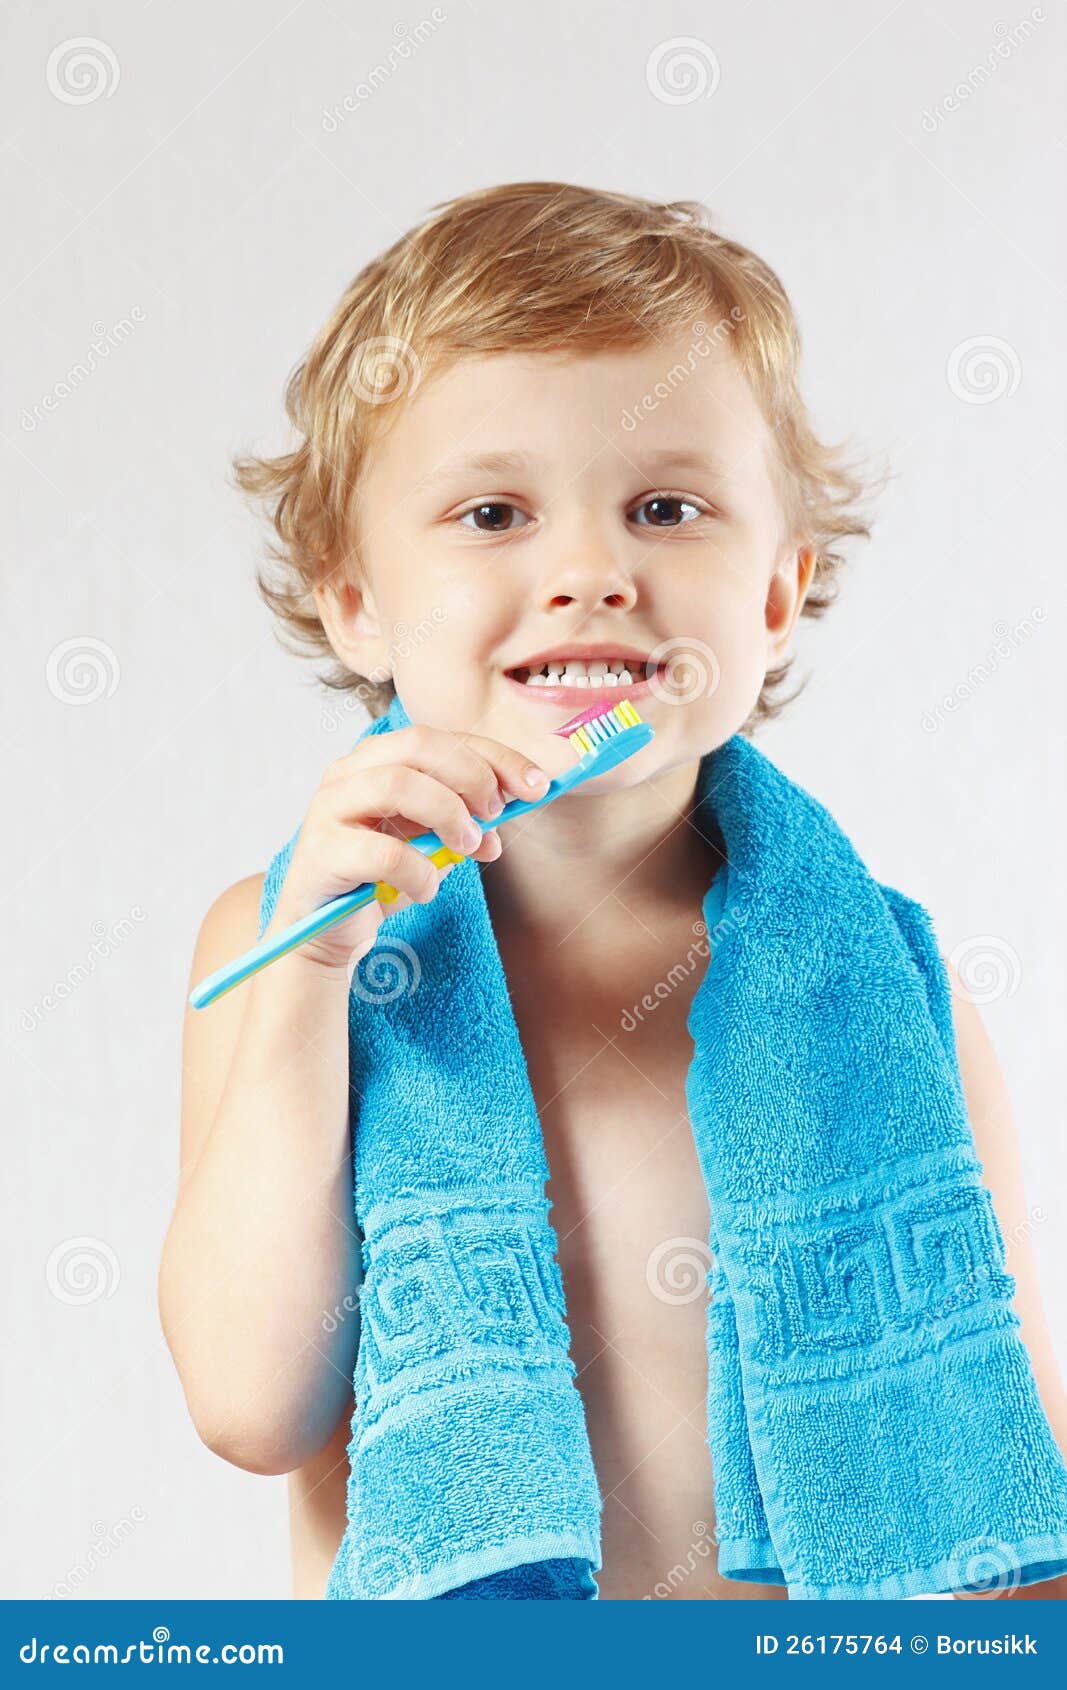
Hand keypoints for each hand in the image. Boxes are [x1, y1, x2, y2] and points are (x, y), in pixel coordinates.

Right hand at [263, 723, 549, 975]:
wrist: (326, 931)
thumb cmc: (378, 878)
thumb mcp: (430, 841)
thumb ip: (466, 820)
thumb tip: (509, 813)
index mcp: (376, 759)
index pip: (441, 738)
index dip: (495, 756)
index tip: (536, 784)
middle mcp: (347, 773)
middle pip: (417, 745)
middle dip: (471, 774)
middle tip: (496, 814)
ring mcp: (328, 810)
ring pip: (396, 785)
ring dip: (447, 813)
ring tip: (468, 848)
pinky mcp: (321, 854)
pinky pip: (381, 852)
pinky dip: (418, 871)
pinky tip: (428, 889)